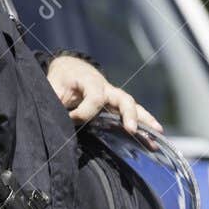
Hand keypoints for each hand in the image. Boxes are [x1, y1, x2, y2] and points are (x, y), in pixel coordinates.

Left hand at [46, 55, 163, 136]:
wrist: (71, 69)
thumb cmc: (61, 78)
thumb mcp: (52, 86)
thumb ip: (55, 100)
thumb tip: (56, 119)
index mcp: (90, 81)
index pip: (95, 97)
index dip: (84, 112)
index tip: (71, 118)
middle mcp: (107, 88)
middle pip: (123, 99)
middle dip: (128, 114)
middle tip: (131, 130)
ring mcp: (114, 97)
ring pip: (132, 107)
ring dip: (144, 121)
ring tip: (156, 136)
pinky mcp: (116, 106)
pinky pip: (132, 114)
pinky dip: (144, 124)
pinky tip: (154, 139)